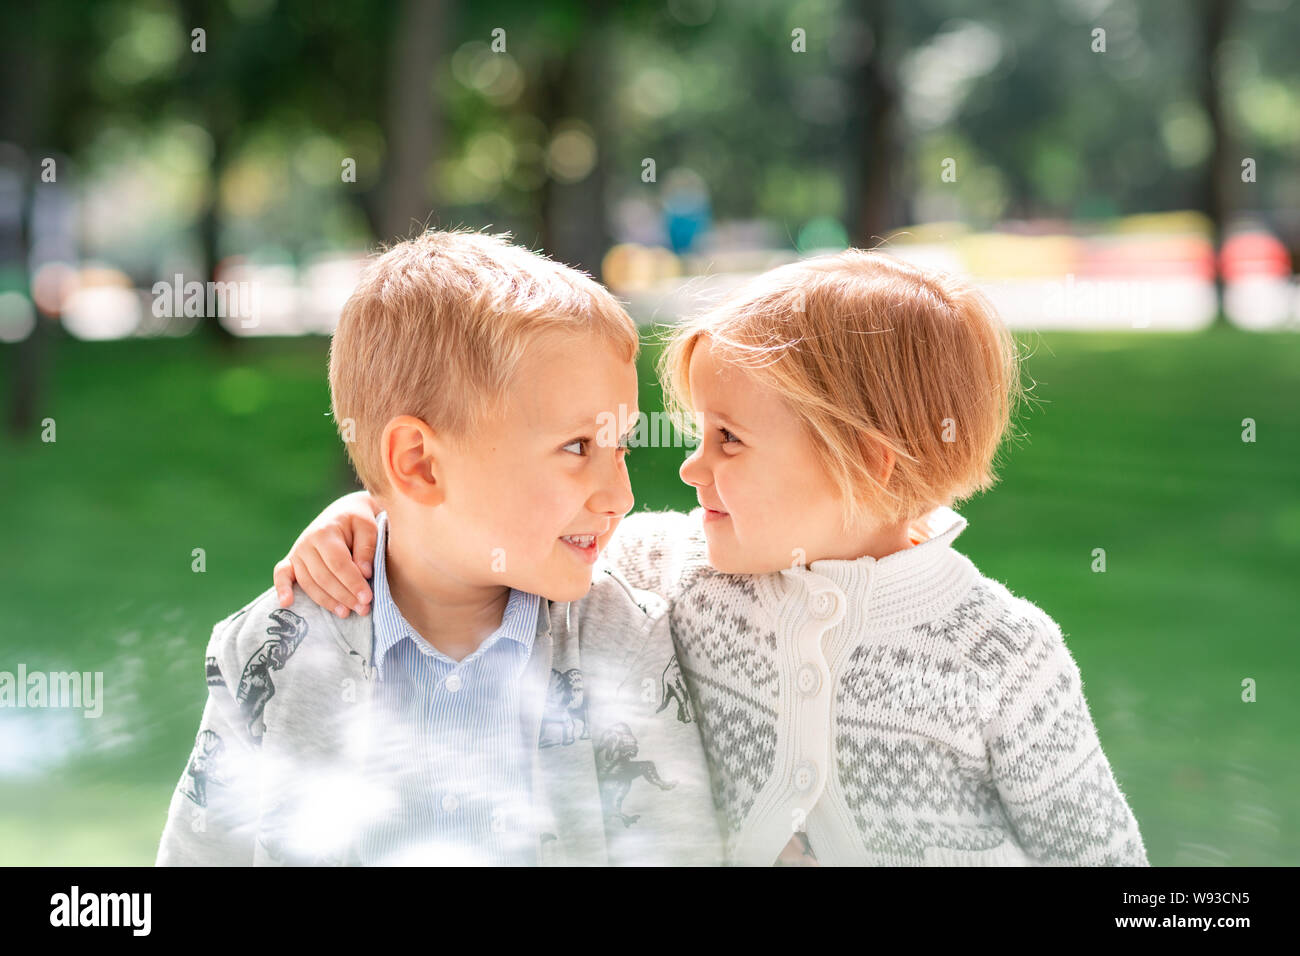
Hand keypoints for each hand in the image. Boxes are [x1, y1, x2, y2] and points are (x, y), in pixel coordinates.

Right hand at [273, 491, 379, 617]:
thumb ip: (366, 548)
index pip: (339, 564)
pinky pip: (281, 575)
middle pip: (323, 577)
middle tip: (363, 609)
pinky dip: (282, 588)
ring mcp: (297, 552)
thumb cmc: (358, 521)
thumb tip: (364, 573)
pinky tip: (287, 602)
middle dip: (344, 596)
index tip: (368, 598)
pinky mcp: (291, 560)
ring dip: (327, 601)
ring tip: (346, 613)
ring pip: (309, 583)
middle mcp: (306, 543)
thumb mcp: (368, 526)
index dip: (353, 583)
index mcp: (325, 532)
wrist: (344, 511)